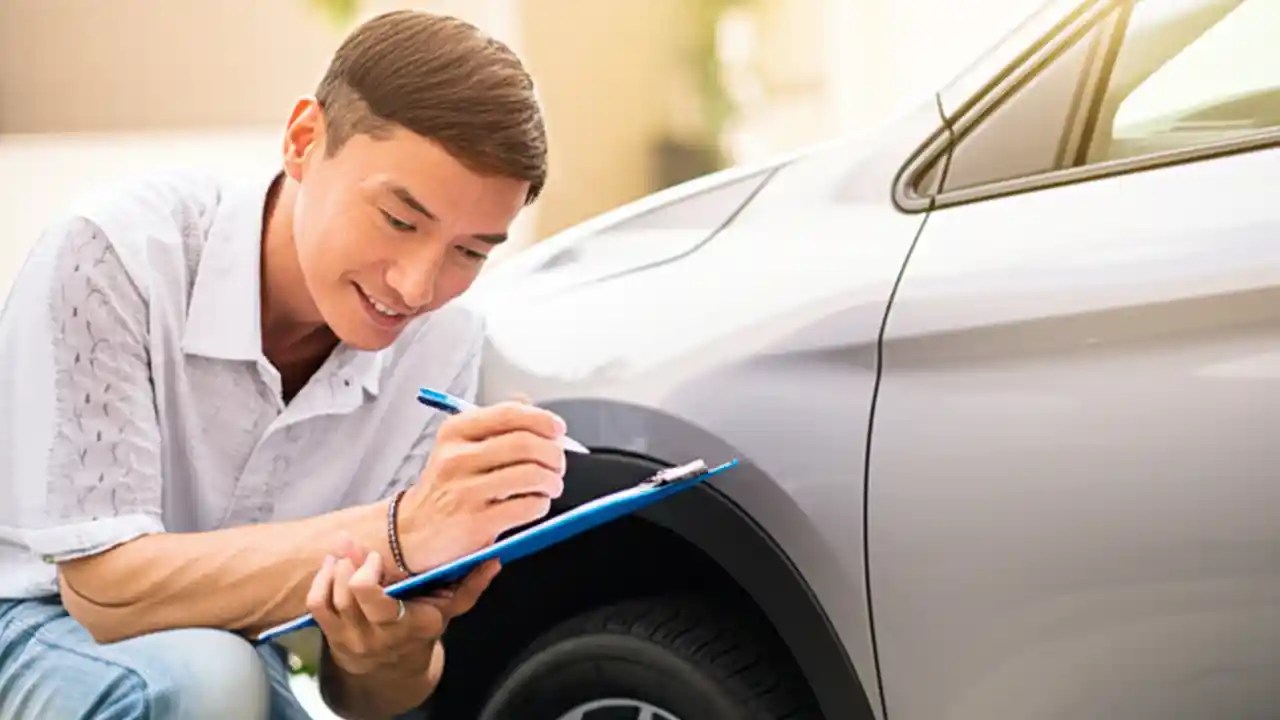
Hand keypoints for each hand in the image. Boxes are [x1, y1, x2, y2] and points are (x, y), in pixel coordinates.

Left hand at [306, 535, 499, 678]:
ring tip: (344, 550)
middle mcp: (380, 634)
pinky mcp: (333, 634)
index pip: (379, 603)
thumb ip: (470, 586)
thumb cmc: (423, 631)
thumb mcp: (449, 611)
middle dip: (352, 564)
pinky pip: (317, 605)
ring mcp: (353, 636)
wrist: (393, 673)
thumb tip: (494, 561)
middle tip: (360, 549)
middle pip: (353, 595)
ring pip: (334, 597)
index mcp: (411, 625)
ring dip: (336, 568)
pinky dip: (320, 580)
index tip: (377, 557)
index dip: (370, 575)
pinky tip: (332, 565)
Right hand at [399, 400, 567, 573]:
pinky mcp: (476, 523)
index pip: (509, 414)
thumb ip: (494, 425)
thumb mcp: (458, 447)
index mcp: (455, 432)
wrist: (410, 532)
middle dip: (553, 453)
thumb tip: (531, 405)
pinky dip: (541, 504)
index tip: (557, 429)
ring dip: (552, 481)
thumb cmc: (445, 487)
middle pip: (526, 443)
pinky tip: (534, 504)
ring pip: (532, 475)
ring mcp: (465, 491)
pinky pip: (527, 506)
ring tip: (550, 485)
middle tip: (557, 463)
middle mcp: (457, 458)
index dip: (542, 419)